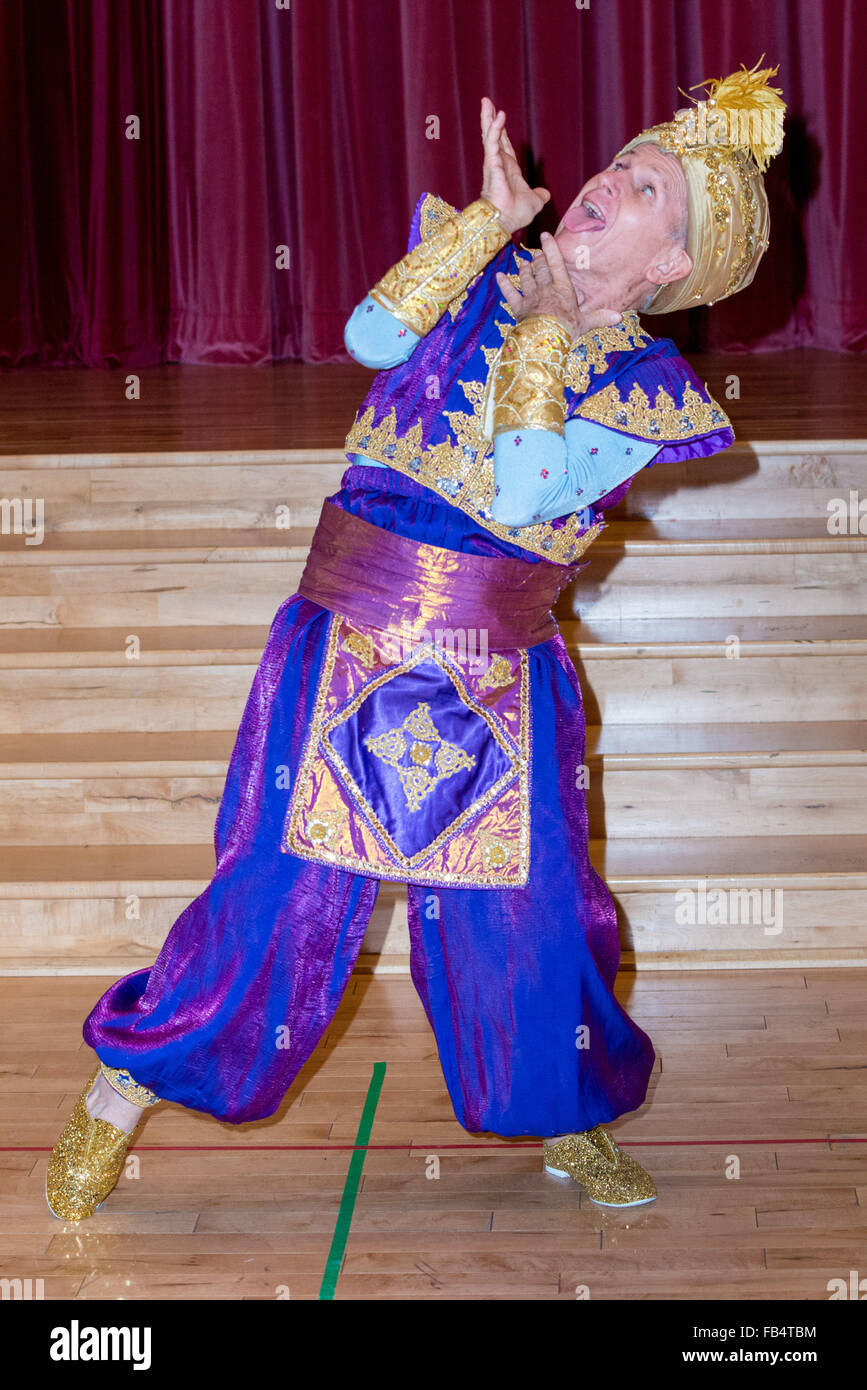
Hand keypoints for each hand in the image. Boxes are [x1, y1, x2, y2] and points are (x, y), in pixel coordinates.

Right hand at [479, 96, 550, 234]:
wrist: (506, 221)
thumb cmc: (516, 213)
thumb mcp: (535, 201)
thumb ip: (540, 195)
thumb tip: (545, 195)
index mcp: (508, 170)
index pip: (504, 145)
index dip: (501, 132)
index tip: (498, 117)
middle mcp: (499, 164)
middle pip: (494, 135)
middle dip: (490, 119)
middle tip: (486, 102)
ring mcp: (494, 163)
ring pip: (490, 136)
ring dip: (488, 118)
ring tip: (486, 102)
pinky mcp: (492, 164)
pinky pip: (493, 142)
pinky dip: (495, 129)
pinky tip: (499, 116)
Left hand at [496, 233, 621, 337]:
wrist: (544, 339)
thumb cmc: (566, 329)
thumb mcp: (585, 323)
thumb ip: (600, 317)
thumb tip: (618, 317)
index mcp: (562, 288)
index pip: (556, 263)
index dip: (550, 248)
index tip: (545, 235)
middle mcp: (545, 288)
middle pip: (540, 269)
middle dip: (538, 259)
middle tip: (536, 252)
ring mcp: (530, 297)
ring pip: (526, 278)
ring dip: (524, 269)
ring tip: (523, 261)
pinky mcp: (519, 308)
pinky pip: (510, 293)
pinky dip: (504, 284)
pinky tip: (499, 276)